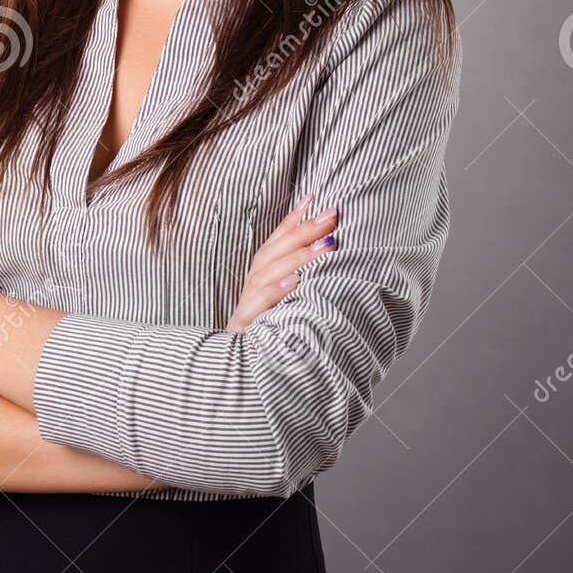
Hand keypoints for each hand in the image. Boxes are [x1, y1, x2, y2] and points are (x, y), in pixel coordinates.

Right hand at [224, 193, 338, 332]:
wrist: (242, 374)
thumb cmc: (270, 335)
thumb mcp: (288, 304)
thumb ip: (301, 279)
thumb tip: (330, 252)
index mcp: (260, 278)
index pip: (275, 242)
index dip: (292, 219)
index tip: (313, 198)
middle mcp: (251, 286)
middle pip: (273, 252)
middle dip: (303, 231)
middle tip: (331, 216)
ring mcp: (246, 306)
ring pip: (268, 273)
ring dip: (297, 257)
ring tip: (324, 245)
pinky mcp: (244, 327)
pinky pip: (258, 305)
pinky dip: (276, 291)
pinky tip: (295, 281)